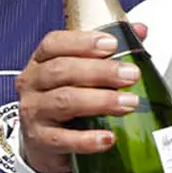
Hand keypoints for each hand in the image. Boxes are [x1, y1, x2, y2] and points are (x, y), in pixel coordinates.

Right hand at [15, 25, 148, 172]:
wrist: (45, 142)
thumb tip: (139, 30)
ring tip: (129, 103)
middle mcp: (33, 84)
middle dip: (99, 71)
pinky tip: (107, 138)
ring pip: (63, 101)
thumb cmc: (65, 101)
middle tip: (131, 75)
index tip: (111, 44)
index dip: (82, 41)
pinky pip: (62, 139)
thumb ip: (108, 52)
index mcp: (41, 62)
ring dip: (100, 101)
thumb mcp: (80, 74)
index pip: (53, 44)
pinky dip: (87, 139)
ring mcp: (34, 112)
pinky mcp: (39, 140)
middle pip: (61, 70)